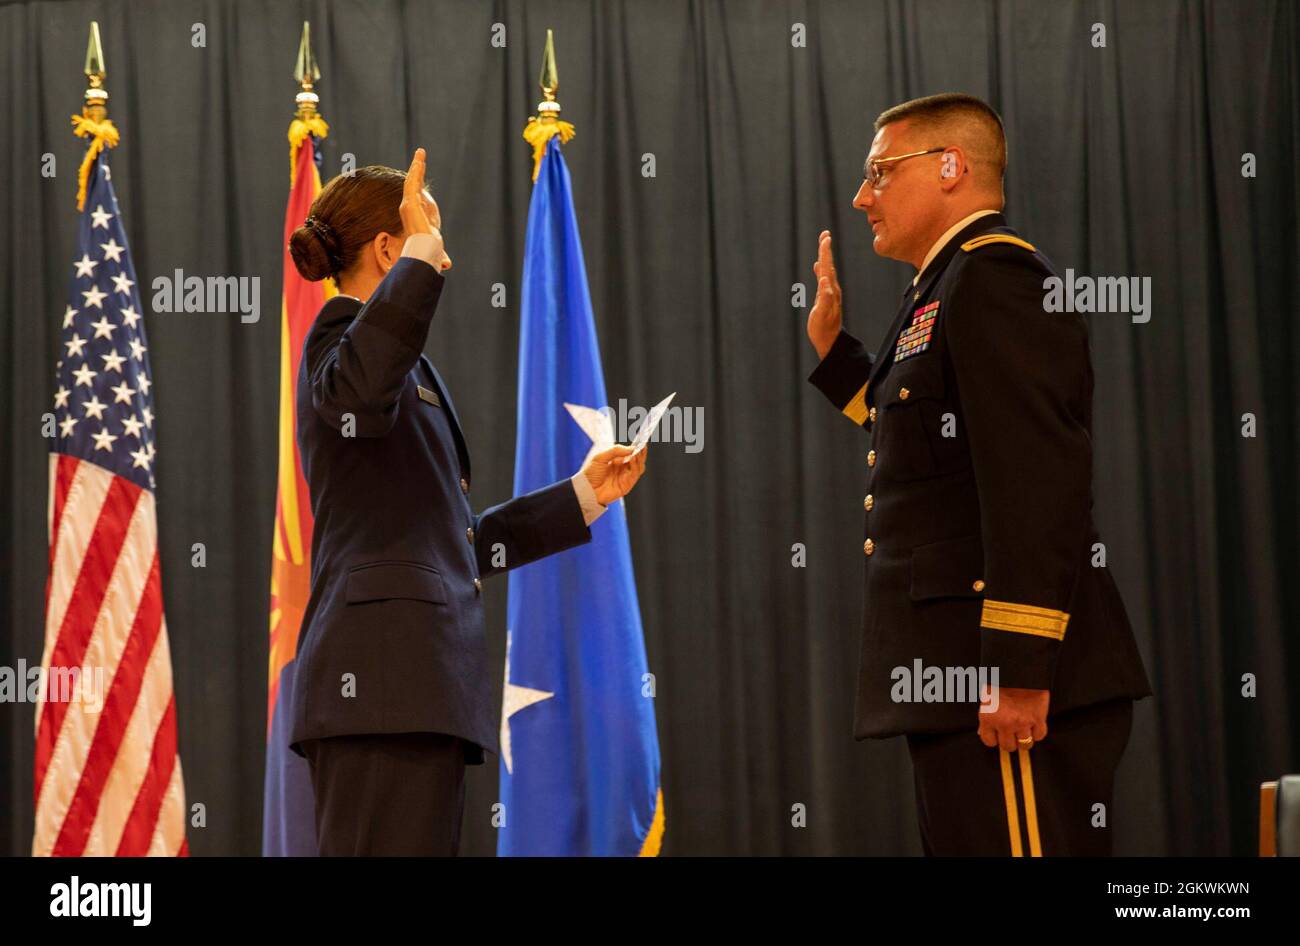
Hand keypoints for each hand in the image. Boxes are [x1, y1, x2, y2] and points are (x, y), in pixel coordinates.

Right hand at [400, 148, 451, 271]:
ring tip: (421, 153)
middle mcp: (409, 207)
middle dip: (416, 170)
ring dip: (416, 166)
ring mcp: (408, 203)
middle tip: (420, 157)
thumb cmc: (429, 250)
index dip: (418, 183)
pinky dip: (415, 171)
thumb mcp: (437, 247)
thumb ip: (440, 254)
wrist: (426, 250)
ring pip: (412, 180)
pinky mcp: (410, 201)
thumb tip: (447, 265)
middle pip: (412, 184)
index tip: (420, 173)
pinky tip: (420, 160)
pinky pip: (412, 182)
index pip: (415, 195)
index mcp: (414, 214)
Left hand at [582, 445, 647, 504]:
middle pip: (637, 460)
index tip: (642, 438)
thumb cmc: (591, 473)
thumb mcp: (600, 457)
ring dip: (640, 458)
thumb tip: (631, 448)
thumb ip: (615, 451)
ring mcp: (625, 477)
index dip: (637, 447)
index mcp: (617, 461)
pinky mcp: (626, 486)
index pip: (631, 453)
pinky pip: (634, 475)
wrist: (585, 489)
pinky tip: (633, 458)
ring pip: (639, 467)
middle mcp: (623, 469)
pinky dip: (635, 466)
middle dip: (641, 452)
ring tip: (637, 451)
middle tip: (643, 444)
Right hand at [807, 229, 842, 359]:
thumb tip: (824, 282)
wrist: (829, 341)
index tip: (826, 238)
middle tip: (825, 234)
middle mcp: (831, 289)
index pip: (827, 267)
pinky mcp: (825, 297)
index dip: (825, 252)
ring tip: (823, 245)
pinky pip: (823, 279)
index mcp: (830, 290)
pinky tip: (818, 266)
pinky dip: (821, 270)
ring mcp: (829, 293)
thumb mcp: (822, 315)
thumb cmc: (823, 330)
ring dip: (824, 256)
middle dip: (825, 249)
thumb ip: (824, 298)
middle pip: (828, 265)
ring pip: (826, 270)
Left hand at [978, 686, 1049, 751]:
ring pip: (1025, 744)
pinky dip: (1037, 732)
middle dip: (1010, 741)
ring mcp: (1023, 722)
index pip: (989, 742)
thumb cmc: (999, 680)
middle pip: (1008, 746)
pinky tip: (1034, 725)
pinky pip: (1040, 735)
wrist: (1019, 667)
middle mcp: (1005, 723)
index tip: (997, 734)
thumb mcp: (986, 698)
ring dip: (1024, 738)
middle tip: (1012, 732)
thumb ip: (986, 717)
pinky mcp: (1038, 718)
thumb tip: (984, 733)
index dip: (994, 738)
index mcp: (988, 717)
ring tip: (1024, 730)